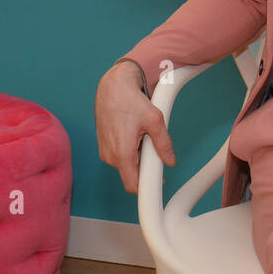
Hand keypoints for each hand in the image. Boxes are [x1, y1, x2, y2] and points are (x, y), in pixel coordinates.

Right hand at [95, 60, 175, 193]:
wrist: (112, 86)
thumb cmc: (130, 100)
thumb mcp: (154, 120)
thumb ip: (164, 144)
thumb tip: (170, 161)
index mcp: (122, 152)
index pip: (132, 186)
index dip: (146, 187)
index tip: (157, 183)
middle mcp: (110, 155)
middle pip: (130, 175)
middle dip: (143, 166)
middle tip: (152, 147)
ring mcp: (104, 150)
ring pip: (125, 165)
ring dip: (136, 157)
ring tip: (141, 135)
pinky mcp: (103, 145)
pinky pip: (118, 156)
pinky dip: (128, 150)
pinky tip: (132, 133)